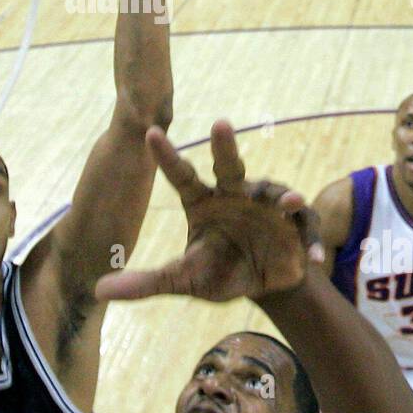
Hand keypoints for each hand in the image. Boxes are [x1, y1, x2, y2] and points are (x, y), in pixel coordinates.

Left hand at [96, 121, 322, 304]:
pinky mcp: (297, 225)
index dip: (167, 156)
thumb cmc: (221, 271)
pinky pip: (305, 228)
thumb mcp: (183, 280)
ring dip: (283, 198)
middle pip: (230, 166)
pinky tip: (314, 261)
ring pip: (276, 194)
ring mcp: (269, 206)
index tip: (150, 132)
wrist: (265, 284)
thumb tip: (97, 290)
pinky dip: (311, 242)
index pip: (182, 176)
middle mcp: (236, 194)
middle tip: (220, 123)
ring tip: (288, 202)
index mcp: (203, 202)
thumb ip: (146, 283)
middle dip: (226, 146)